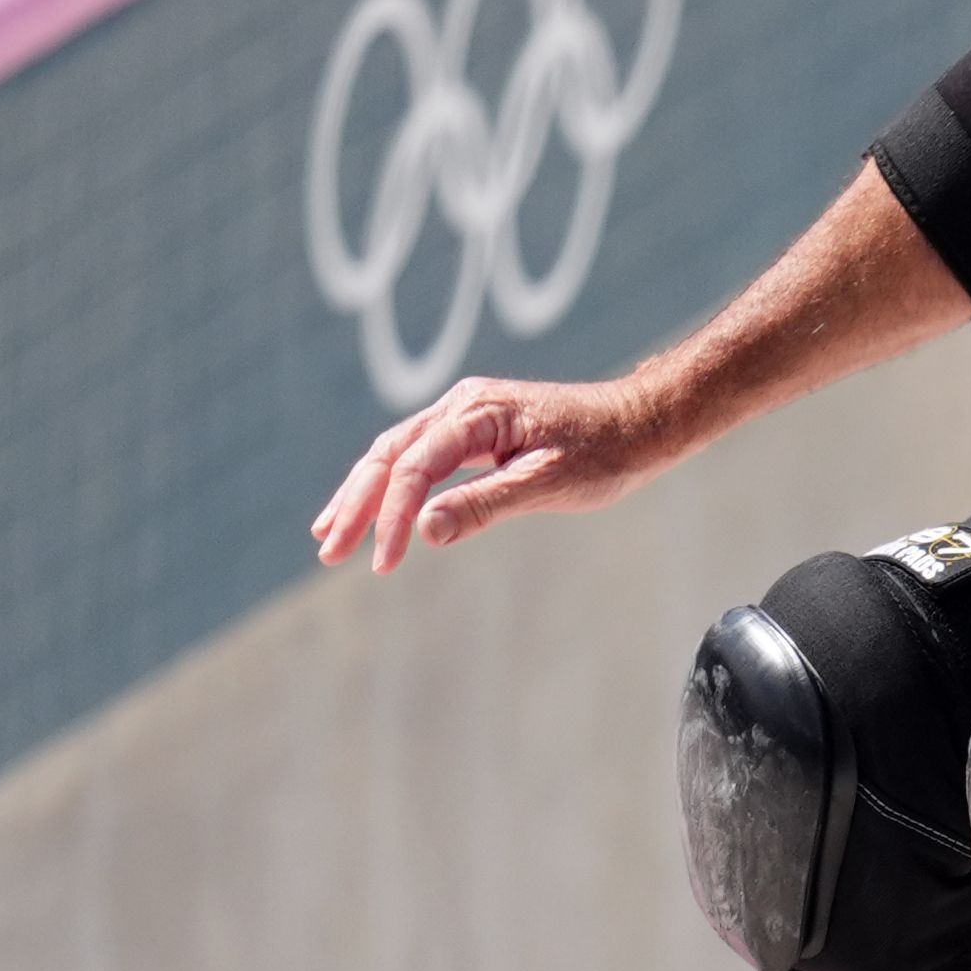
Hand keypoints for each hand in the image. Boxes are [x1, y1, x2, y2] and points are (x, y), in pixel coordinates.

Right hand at [309, 376, 661, 570]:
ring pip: (397, 453)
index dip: (391, 517)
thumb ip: (484, 505)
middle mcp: (462, 406)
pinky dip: (393, 486)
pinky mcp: (474, 431)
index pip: (414, 467)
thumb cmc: (605, 452)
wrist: (642, 422)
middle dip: (355, 503)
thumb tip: (425, 530)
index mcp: (477, 413)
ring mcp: (466, 416)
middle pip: (389, 454)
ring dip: (363, 494)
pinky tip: (376, 512)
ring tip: (330, 534)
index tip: (383, 564)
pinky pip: (420, 457)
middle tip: (328, 550)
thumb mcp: (548, 483)